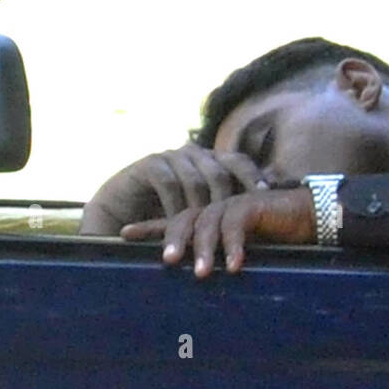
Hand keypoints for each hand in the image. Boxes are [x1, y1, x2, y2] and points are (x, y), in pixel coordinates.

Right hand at [80, 144, 264, 234]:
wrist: (121, 211)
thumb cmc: (166, 217)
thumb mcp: (200, 215)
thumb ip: (226, 213)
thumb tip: (267, 225)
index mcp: (211, 161)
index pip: (238, 161)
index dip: (252, 175)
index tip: (266, 194)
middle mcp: (194, 154)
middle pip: (219, 170)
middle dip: (227, 200)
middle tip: (233, 225)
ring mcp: (172, 156)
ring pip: (195, 179)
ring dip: (201, 210)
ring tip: (207, 233)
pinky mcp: (150, 165)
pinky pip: (169, 183)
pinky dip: (176, 205)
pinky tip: (179, 224)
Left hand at [120, 187, 315, 276]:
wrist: (308, 218)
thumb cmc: (274, 241)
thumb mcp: (241, 256)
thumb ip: (220, 265)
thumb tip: (199, 294)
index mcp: (208, 220)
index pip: (173, 222)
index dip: (148, 227)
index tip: (124, 234)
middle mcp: (216, 210)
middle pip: (184, 220)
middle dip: (174, 240)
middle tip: (168, 261)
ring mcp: (232, 205)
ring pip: (208, 222)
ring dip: (204, 249)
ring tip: (201, 273)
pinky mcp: (252, 204)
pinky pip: (236, 223)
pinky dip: (234, 244)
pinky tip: (234, 265)